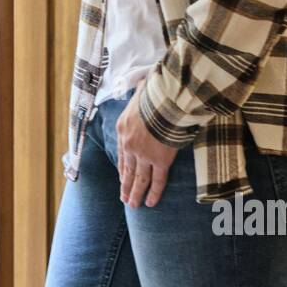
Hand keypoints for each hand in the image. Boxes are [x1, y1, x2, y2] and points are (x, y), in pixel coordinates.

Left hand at [115, 76, 178, 207]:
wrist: (164, 101)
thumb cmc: (156, 93)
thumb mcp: (141, 91)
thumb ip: (142, 92)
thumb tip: (146, 82)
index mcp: (123, 128)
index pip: (122, 153)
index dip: (122, 167)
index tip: (122, 177)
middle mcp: (130, 145)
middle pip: (127, 170)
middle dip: (125, 185)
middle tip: (124, 198)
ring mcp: (144, 155)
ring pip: (139, 179)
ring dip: (135, 193)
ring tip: (132, 205)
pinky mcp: (160, 161)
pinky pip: (157, 181)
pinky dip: (154, 193)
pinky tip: (149, 204)